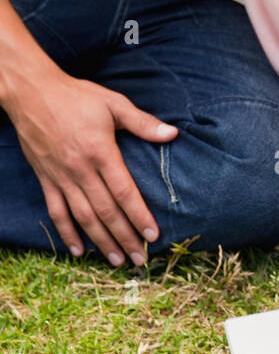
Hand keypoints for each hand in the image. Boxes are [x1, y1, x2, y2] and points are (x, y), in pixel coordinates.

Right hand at [5, 67, 176, 264]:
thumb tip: (172, 134)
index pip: (124, 191)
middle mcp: (80, 169)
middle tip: (141, 260)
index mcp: (100, 151)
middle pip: (106, 211)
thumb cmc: (76, 96)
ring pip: (83, 217)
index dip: (139, 215)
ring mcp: (60, 177)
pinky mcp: (45, 179)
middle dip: (125, 238)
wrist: (31, 92)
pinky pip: (56, 212)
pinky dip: (66, 233)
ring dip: (101, 241)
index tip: (153, 234)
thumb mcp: (113, 103)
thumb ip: (142, 122)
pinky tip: (78, 250)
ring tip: (117, 261)